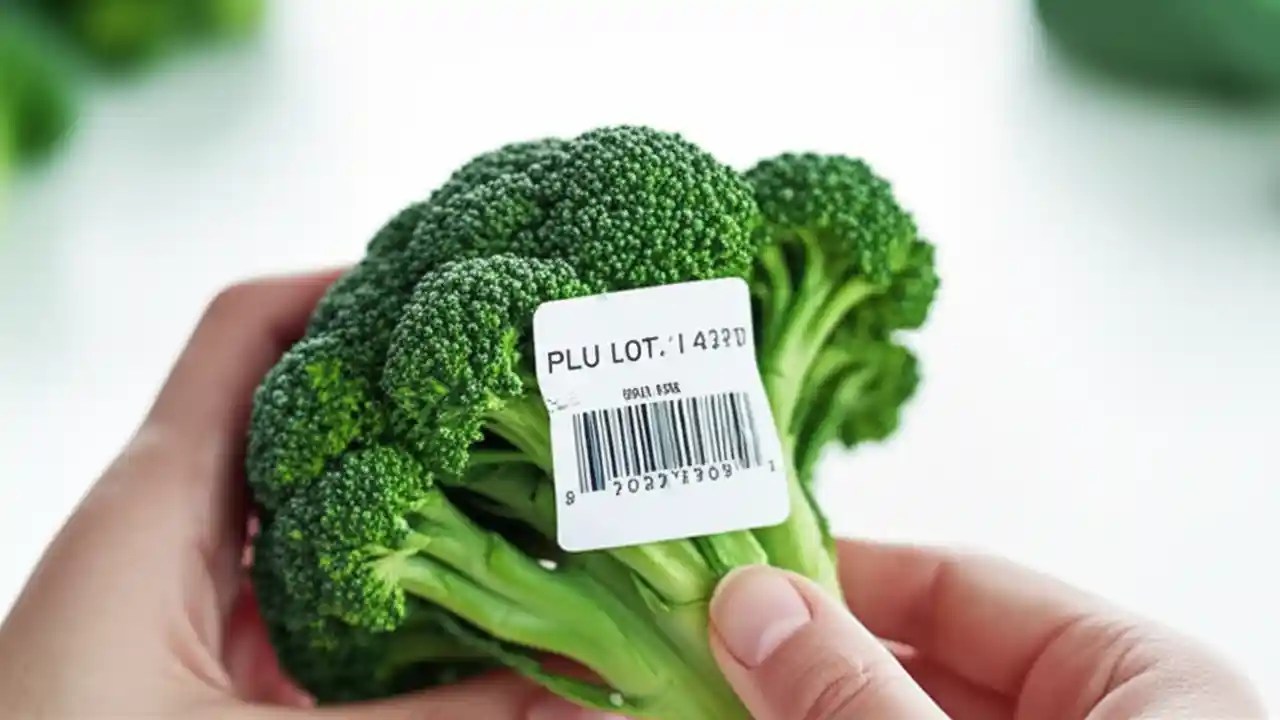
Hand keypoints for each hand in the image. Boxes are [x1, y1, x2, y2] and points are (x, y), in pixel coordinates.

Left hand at [0, 272, 574, 719]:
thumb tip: (581, 694)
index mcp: (153, 504)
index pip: (248, 328)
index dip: (346, 283)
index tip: (457, 287)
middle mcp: (161, 519)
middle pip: (285, 393)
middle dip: (397, 379)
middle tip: (510, 377)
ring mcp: (174, 579)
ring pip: (290, 481)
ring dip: (387, 471)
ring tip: (498, 468)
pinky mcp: (189, 637)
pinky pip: (288, 560)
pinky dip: (365, 556)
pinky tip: (438, 588)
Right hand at [708, 544, 1265, 719]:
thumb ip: (864, 699)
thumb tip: (756, 609)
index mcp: (1148, 684)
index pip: (962, 583)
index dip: (841, 572)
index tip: (742, 575)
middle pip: (913, 666)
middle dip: (798, 661)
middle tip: (698, 651)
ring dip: (794, 712)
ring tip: (689, 699)